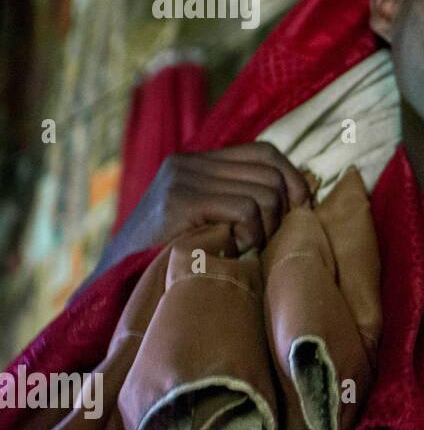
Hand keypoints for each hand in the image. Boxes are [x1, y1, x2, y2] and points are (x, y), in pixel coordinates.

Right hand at [93, 142, 309, 279]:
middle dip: (284, 210)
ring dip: (267, 229)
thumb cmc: (171, 255)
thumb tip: (302, 194)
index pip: (265, 152)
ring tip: (248, 248)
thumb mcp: (206, 218)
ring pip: (264, 194)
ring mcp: (183, 180)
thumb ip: (238, 197)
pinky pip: (245, 210)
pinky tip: (235, 251)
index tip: (303, 208)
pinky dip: (252, 235)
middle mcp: (189, 163)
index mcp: (197, 162)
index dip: (293, 178)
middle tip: (270, 240)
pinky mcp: (180, 202)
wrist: (115, 277)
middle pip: (270, 173)